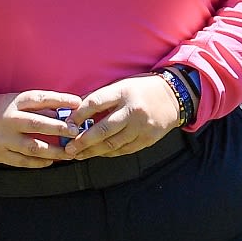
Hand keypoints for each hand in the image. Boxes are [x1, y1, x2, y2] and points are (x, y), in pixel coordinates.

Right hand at [0, 91, 81, 166]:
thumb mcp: (12, 102)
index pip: (39, 99)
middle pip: (37, 124)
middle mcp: (9, 120)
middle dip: (59, 128)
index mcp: (12, 103)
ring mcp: (4, 139)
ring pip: (33, 147)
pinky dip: (39, 162)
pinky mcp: (0, 155)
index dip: (59, 100)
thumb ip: (35, 107)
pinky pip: (23, 161)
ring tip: (68, 153)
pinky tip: (51, 161)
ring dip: (54, 151)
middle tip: (75, 132)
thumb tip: (62, 112)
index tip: (77, 102)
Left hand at [62, 75, 182, 159]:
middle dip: (83, 141)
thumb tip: (74, 111)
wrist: (174, 96)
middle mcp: (133, 110)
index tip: (67, 124)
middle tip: (69, 148)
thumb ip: (99, 98)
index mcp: (123, 92)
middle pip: (103, 129)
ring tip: (78, 154)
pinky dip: (108, 153)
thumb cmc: (141, 90)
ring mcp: (141, 127)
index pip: (95, 103)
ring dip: (93, 151)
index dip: (78, 115)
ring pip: (112, 144)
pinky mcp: (147, 139)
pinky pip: (123, 150)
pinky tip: (97, 153)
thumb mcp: (121, 86)